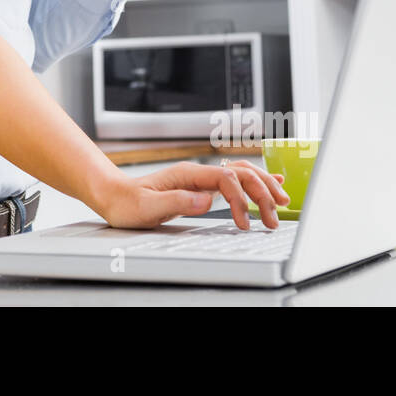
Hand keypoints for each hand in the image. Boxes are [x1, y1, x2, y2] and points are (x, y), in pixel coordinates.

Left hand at [91, 160, 288, 230]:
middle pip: (240, 173)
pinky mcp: (201, 188)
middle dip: (262, 192)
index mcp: (187, 174)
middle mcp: (197, 173)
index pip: (226, 179)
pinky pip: (234, 180)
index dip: (240, 199)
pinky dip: (255, 183)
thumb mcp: (146, 207)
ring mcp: (200, 179)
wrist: (114, 196)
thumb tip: (206, 200)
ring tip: (282, 203)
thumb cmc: (127, 203)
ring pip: (241, 174)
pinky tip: (271, 184)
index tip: (244, 223)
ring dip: (263, 187)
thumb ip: (176, 202)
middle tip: (275, 217)